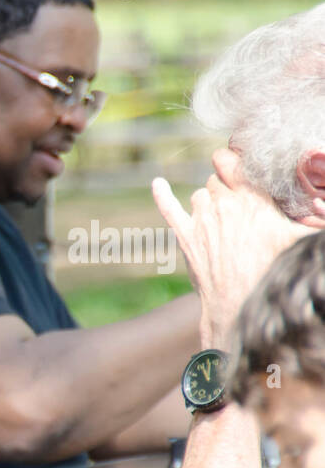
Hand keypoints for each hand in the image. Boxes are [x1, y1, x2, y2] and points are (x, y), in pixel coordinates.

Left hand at [153, 149, 314, 348]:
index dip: (234, 163)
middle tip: (236, 203)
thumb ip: (317, 221)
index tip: (237, 164)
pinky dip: (162, 195)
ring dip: (207, 200)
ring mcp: (201, 221)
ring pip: (199, 195)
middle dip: (226, 188)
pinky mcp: (185, 238)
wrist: (240, 304)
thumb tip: (323, 207)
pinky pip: (168, 208)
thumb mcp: (299, 239)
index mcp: (252, 201)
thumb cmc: (273, 271)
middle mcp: (223, 206)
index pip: (235, 166)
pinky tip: (158, 183)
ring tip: (220, 214)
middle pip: (217, 182)